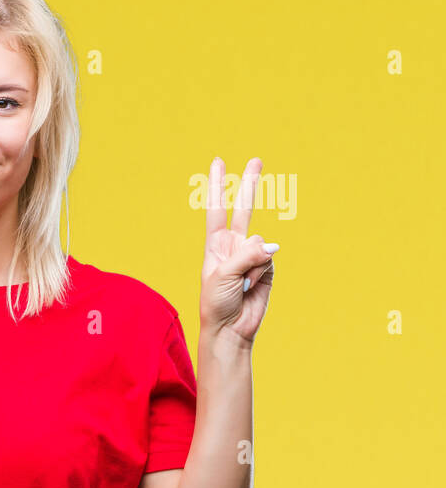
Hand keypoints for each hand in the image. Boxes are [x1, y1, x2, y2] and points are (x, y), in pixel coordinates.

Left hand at [200, 156, 277, 346]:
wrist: (230, 328)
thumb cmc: (217, 302)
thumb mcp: (223, 276)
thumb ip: (246, 256)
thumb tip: (272, 246)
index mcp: (215, 245)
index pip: (216, 209)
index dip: (217, 186)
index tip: (218, 162)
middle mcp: (234, 246)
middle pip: (244, 210)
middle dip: (250, 185)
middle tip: (257, 159)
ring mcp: (252, 256)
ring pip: (260, 245)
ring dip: (252, 265)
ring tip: (241, 284)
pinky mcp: (267, 268)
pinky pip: (269, 260)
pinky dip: (262, 273)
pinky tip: (253, 286)